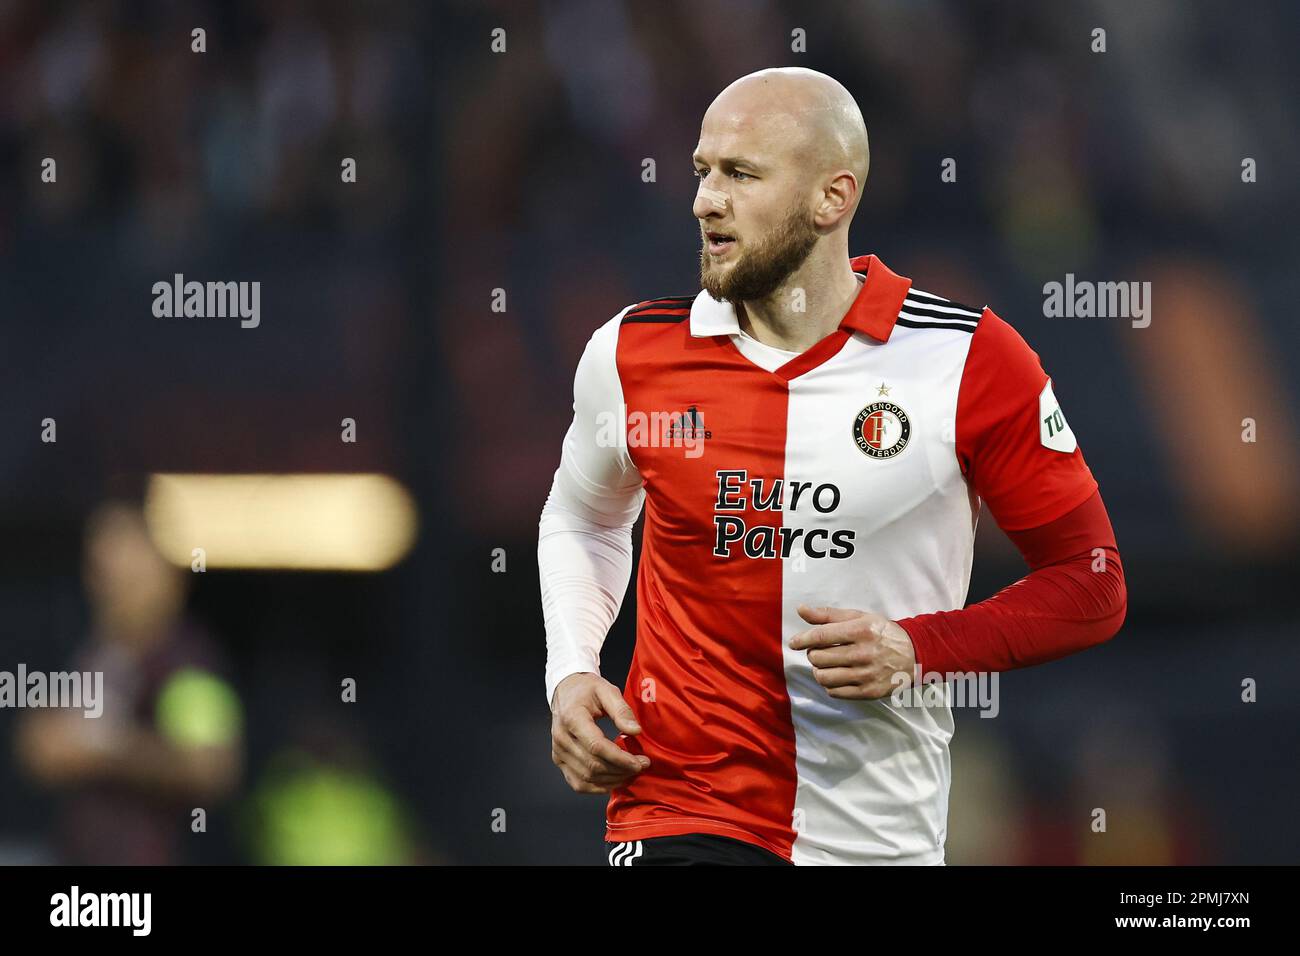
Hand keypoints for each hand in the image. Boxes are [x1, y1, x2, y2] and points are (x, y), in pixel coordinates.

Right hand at [550, 673, 649, 793]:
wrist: (565, 691)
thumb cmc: (587, 690)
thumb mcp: (607, 690)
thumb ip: (622, 710)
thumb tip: (635, 731)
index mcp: (572, 718)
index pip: (596, 746)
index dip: (620, 759)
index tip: (640, 762)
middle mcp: (561, 737)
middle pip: (593, 765)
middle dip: (621, 770)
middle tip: (642, 766)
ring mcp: (558, 751)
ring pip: (587, 778)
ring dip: (612, 780)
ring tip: (631, 773)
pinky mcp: (559, 760)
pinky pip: (577, 783)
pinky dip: (597, 787)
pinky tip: (614, 780)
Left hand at [789, 604, 917, 699]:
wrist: (913, 655)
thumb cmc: (881, 633)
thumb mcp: (859, 617)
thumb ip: (828, 615)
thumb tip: (800, 610)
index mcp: (861, 631)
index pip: (821, 636)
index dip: (802, 639)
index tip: (793, 642)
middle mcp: (864, 653)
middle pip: (819, 658)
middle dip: (813, 654)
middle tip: (819, 651)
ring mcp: (866, 675)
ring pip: (824, 677)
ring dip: (818, 670)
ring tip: (826, 664)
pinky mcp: (868, 692)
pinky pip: (835, 692)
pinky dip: (829, 684)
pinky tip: (836, 675)